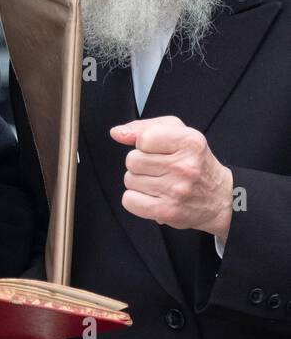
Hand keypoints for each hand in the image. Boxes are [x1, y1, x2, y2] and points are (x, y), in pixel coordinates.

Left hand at [110, 116, 233, 242]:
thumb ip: (144, 127)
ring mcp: (177, 191)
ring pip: (129, 179)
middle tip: (160, 169)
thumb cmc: (194, 161)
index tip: (158, 150)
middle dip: (140, 163)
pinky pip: (129, 200)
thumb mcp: (178, 132)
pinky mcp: (168, 211)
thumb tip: (116, 133)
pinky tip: (153, 196)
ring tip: (160, 183)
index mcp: (190, 142)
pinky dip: (136, 199)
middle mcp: (185, 166)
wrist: (221, 198)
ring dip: (139, 181)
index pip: (143, 138)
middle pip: (132, 160)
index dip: (144, 144)